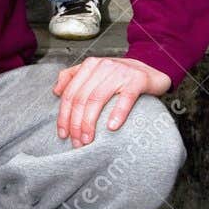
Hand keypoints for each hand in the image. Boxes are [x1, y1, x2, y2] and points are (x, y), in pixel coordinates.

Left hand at [52, 55, 172, 147]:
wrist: (152, 69)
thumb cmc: (121, 76)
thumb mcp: (96, 72)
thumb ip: (73, 77)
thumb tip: (56, 91)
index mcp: (90, 65)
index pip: (70, 93)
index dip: (64, 116)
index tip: (63, 134)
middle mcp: (103, 66)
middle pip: (82, 98)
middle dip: (76, 123)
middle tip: (77, 142)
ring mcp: (120, 72)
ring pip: (97, 99)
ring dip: (90, 122)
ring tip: (88, 139)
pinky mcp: (137, 80)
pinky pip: (125, 99)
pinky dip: (117, 113)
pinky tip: (112, 127)